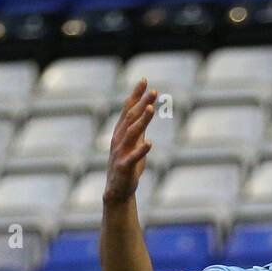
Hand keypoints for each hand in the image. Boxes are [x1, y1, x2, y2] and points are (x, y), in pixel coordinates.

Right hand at [104, 78, 155, 204]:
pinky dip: (141, 150)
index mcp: (121, 131)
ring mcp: (120, 152)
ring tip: (151, 109)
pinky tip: (149, 143)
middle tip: (154, 91)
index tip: (145, 80)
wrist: (117, 190)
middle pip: (131, 117)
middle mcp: (119, 138)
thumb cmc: (128, 166)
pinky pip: (133, 157)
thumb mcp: (135, 143)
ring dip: (142, 121)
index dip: (136, 94)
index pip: (128, 109)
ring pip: (131, 133)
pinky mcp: (124, 166)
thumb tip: (148, 108)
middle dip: (142, 103)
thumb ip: (140, 127)